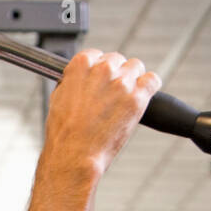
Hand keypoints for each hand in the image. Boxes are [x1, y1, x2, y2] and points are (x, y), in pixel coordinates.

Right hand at [43, 49, 161, 179]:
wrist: (74, 155)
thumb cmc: (64, 134)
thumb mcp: (57, 99)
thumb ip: (73, 81)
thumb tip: (81, 78)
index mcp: (81, 65)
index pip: (96, 54)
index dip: (97, 68)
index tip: (98, 79)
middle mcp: (103, 69)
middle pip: (118, 59)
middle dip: (114, 74)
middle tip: (110, 94)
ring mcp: (122, 82)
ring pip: (136, 67)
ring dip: (132, 79)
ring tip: (123, 99)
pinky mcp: (138, 97)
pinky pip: (152, 80)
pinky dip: (148, 87)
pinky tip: (140, 97)